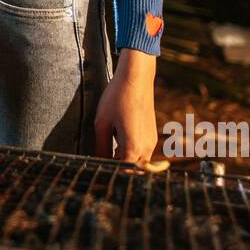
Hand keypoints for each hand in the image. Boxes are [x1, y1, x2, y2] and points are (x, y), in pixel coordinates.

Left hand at [94, 48, 158, 163]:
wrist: (136, 77)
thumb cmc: (117, 98)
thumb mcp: (102, 124)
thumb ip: (101, 147)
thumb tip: (99, 162)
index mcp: (133, 147)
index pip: (120, 171)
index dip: (108, 171)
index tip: (97, 169)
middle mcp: (146, 148)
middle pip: (130, 169)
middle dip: (117, 167)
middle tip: (100, 159)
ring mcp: (151, 141)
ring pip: (137, 161)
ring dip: (123, 159)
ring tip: (108, 147)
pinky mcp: (152, 134)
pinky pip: (141, 151)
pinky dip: (130, 150)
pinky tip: (117, 138)